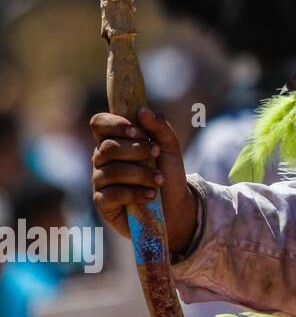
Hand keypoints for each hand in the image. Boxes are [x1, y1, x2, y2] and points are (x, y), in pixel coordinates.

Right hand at [90, 107, 196, 254]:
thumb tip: (143, 110)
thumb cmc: (168, 172)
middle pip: (107, 147)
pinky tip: (150, 196)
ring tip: (159, 180)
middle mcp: (102, 159)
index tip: (137, 131)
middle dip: (136, 150)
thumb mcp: (170, 147)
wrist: (176, 205)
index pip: (99, 123)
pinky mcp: (102, 203)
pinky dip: (135, 193)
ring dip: (141, 174)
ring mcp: (100, 181)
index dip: (114, 124)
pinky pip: (111, 194)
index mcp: (115, 140)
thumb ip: (159, 127)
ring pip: (111, 171)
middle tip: (156, 155)